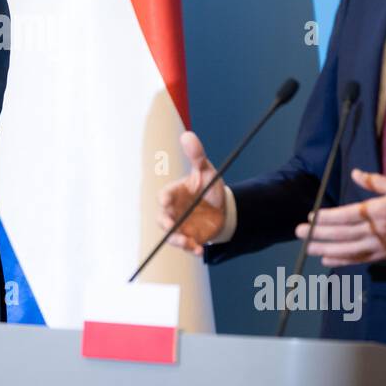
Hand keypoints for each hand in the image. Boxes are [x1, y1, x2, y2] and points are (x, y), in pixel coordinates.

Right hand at [157, 131, 225, 254]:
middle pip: (162, 218)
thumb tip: (187, 135)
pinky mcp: (188, 238)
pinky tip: (200, 250)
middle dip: (166, 224)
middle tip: (171, 227)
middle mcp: (173, 211)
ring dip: (178, 240)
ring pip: (171, 235)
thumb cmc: (209, 187)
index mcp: (175, 193)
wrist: (222, 210)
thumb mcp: (206, 171)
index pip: (165, 195)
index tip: (166, 200)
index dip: (165, 198)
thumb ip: (197, 155)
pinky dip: (191, 249)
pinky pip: (185, 245)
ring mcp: (180, 226)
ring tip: (190, 244)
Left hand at [301, 168, 385, 265]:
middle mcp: (375, 230)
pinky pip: (358, 259)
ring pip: (346, 249)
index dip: (327, 218)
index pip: (347, 216)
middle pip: (342, 234)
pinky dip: (341, 261)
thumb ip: (375, 182)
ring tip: (307, 248)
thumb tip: (355, 173)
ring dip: (324, 249)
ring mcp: (377, 245)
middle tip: (299, 232)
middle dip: (318, 234)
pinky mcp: (381, 256)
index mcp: (377, 212)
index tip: (312, 217)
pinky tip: (326, 260)